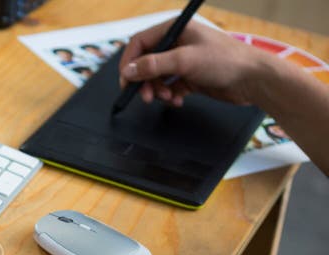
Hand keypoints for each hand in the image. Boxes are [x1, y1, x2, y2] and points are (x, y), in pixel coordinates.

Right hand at [119, 19, 267, 106]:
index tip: (126, 81)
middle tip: (145, 96)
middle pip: (146, 63)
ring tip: (167, 98)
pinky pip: (169, 87)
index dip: (130, 62)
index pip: (140, 43)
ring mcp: (183, 61)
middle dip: (144, 81)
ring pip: (157, 78)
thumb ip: (154, 65)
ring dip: (157, 90)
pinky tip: (178, 100)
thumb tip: (129, 71)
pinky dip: (169, 96)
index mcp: (175, 30)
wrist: (253, 79)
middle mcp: (177, 44)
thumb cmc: (226, 60)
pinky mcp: (190, 77)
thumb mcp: (185, 61)